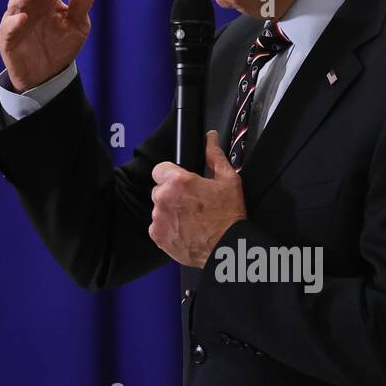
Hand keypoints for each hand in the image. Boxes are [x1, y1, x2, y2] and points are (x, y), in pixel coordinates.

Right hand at [0, 0, 102, 91]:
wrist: (49, 75)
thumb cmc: (62, 45)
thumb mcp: (78, 25)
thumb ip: (83, 3)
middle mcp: (29, 6)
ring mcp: (15, 21)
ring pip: (15, 3)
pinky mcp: (7, 38)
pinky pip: (8, 28)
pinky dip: (14, 22)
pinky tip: (24, 18)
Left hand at [149, 130, 246, 267]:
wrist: (226, 247)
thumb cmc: (228, 216)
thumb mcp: (228, 179)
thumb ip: (214, 155)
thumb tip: (211, 138)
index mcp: (179, 182)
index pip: (159, 169)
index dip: (171, 175)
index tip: (181, 183)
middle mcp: (164, 198)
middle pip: (159, 189)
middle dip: (171, 194)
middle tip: (191, 203)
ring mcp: (159, 218)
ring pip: (158, 209)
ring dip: (170, 211)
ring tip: (190, 219)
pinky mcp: (157, 236)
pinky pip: (157, 226)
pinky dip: (168, 228)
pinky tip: (185, 230)